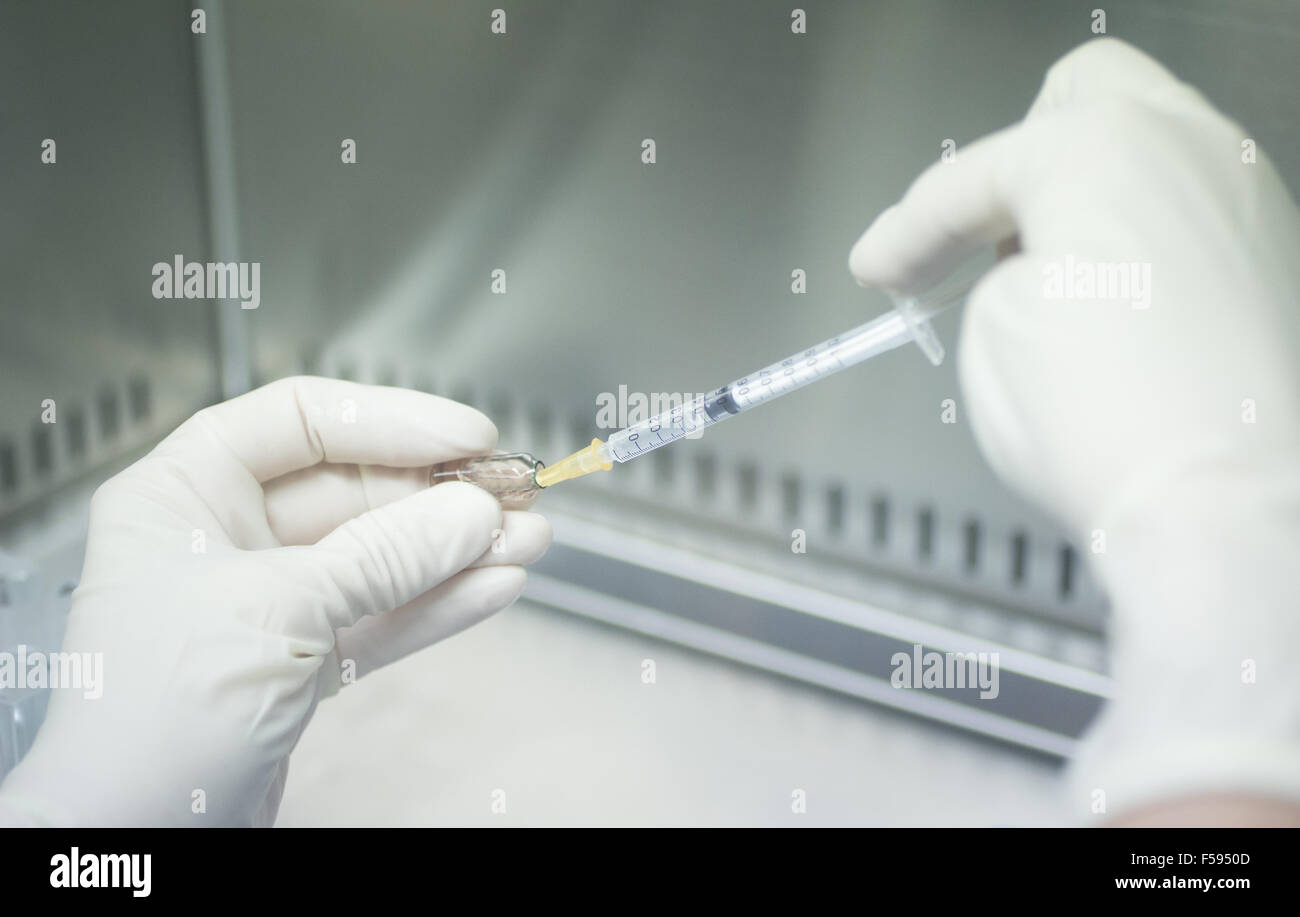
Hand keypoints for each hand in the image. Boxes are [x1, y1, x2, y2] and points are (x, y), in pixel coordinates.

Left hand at [0, 377, 550, 825]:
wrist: (140, 836)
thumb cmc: (153, 716)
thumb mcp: (277, 609)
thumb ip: (383, 556)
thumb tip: (470, 514)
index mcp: (184, 493)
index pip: (302, 422)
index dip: (391, 420)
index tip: (467, 435)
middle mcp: (225, 539)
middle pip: (355, 490)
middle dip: (441, 495)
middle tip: (516, 492)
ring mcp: (270, 601)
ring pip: (380, 558)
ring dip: (456, 551)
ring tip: (529, 538)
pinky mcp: (303, 662)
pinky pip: (383, 617)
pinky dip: (439, 605)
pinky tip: (495, 587)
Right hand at [849, 39, 1299, 821]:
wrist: (1220, 504)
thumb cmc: (1114, 424)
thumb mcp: (994, 328)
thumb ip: (990, 267)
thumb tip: (1015, 267)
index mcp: (1103, 148)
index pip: (976, 175)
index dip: (909, 228)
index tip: (881, 266)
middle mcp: (1190, 151)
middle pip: (1080, 96)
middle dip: (1015, 160)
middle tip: (974, 234)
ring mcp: (1245, 197)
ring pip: (1146, 145)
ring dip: (1080, 194)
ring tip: (1039, 272)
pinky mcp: (1273, 253)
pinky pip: (1187, 205)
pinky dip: (1135, 233)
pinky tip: (1108, 297)